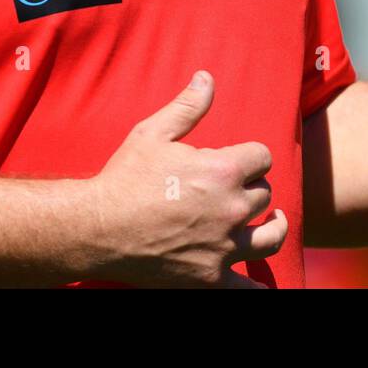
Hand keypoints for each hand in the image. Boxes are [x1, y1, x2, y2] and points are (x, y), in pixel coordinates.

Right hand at [86, 70, 287, 285]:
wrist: (96, 228)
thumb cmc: (124, 177)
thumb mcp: (154, 133)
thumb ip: (187, 106)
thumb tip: (208, 77)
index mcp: (223, 171)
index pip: (262, 157)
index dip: (251, 157)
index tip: (238, 160)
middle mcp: (231, 209)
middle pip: (264, 194)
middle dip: (251, 188)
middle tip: (232, 189)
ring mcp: (224, 247)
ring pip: (269, 236)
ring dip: (271, 226)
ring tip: (269, 222)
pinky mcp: (210, 278)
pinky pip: (248, 289)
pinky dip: (258, 290)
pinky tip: (263, 287)